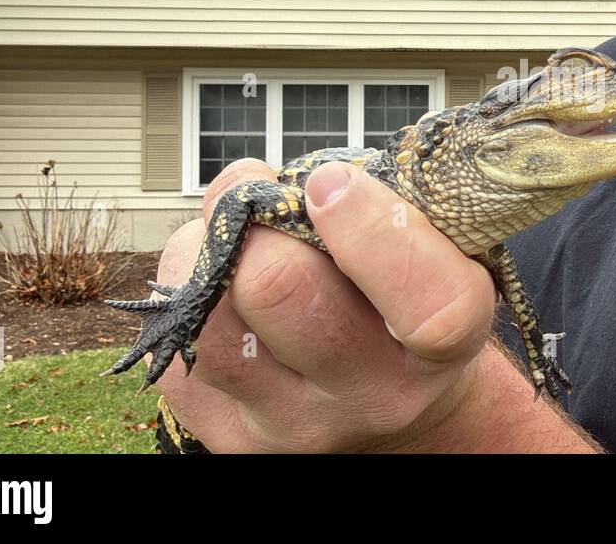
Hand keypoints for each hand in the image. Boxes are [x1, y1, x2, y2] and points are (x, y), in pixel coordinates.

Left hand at [151, 157, 499, 452]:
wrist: (380, 410)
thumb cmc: (400, 307)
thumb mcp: (430, 261)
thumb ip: (377, 214)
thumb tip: (276, 180)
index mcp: (437, 352)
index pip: (426, 307)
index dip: (373, 227)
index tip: (332, 182)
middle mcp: (368, 399)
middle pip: (280, 289)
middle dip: (261, 222)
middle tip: (265, 197)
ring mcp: (292, 426)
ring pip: (210, 319)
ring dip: (207, 254)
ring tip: (234, 238)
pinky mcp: (227, 436)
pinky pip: (178, 341)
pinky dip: (186, 293)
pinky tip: (218, 288)